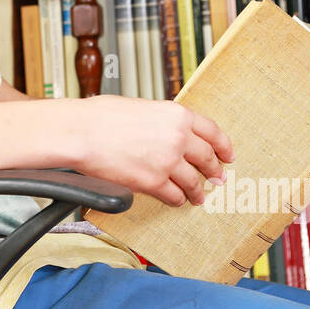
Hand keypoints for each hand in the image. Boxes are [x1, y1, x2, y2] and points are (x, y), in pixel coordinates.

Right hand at [76, 95, 234, 207]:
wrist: (81, 132)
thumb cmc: (101, 117)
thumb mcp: (142, 108)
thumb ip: (162, 120)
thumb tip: (168, 131)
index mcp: (177, 114)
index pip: (212, 131)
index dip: (224, 146)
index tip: (228, 155)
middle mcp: (178, 137)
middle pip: (207, 158)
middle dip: (214, 171)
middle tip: (218, 178)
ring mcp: (168, 161)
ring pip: (193, 181)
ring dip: (198, 191)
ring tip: (198, 196)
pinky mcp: (154, 182)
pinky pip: (174, 195)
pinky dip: (177, 199)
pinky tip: (176, 200)